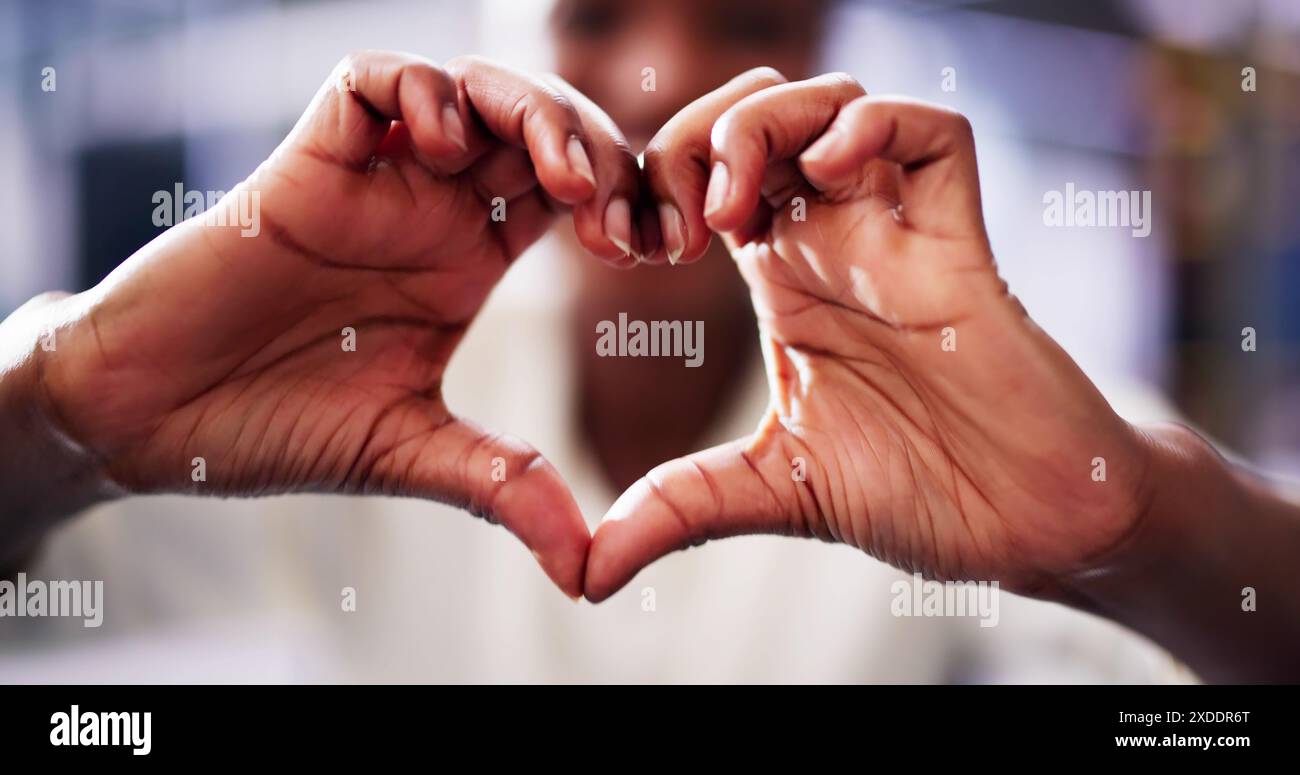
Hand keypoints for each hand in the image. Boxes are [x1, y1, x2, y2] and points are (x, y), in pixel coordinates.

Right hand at [32, 51, 648, 596]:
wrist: (156, 419)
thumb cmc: (276, 428)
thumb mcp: (412, 454)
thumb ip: (503, 487)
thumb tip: (588, 573)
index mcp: (468, 263)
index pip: (573, 194)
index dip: (625, 202)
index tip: (654, 252)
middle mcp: (430, 211)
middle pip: (538, 127)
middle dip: (593, 147)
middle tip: (610, 216)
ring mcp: (372, 180)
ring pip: (471, 88)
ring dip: (529, 110)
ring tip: (554, 177)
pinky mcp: (307, 162)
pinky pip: (371, 82)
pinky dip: (418, 90)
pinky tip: (439, 145)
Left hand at [584, 69, 1154, 601]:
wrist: (1024, 527)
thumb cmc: (917, 493)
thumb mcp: (770, 492)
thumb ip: (678, 510)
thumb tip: (587, 578)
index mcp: (784, 281)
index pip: (707, 177)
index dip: (652, 184)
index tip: (624, 250)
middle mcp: (835, 243)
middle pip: (760, 116)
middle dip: (696, 136)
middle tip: (675, 225)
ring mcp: (900, 235)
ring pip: (834, 104)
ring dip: (767, 124)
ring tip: (736, 206)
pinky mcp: (965, 244)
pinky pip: (936, 133)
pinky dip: (877, 125)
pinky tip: (831, 172)